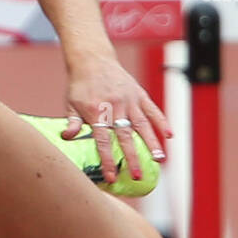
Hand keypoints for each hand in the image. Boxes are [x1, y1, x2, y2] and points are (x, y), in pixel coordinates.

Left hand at [61, 58, 169, 183]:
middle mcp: (115, 107)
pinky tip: (170, 135)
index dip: (108, 160)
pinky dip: (162, 122)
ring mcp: (129, 100)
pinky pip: (152, 109)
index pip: (103, 141)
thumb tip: (67, 137)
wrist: (92, 60)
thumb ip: (72, 122)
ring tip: (159, 160)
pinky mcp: (139, 94)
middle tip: (137, 176)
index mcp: (96, 112)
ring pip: (143, 125)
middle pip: (125, 136)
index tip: (112, 177)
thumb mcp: (71, 104)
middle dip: (132, 158)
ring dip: (152, 143)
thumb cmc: (80, 86)